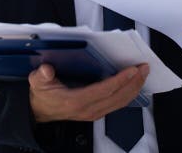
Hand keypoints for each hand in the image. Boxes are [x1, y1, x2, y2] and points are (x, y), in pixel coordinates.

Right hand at [28, 63, 148, 122]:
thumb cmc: (41, 96)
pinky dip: (129, 94)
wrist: (40, 112)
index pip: (103, 91)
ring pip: (120, 102)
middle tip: (144, 68)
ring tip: (143, 74)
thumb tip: (47, 70)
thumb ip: (41, 76)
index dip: (120, 81)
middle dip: (134, 83)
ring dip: (134, 88)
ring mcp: (94, 113)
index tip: (132, 70)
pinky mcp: (97, 112)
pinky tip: (134, 85)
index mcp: (75, 101)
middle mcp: (88, 109)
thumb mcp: (37, 82)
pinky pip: (117, 104)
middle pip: (117, 98)